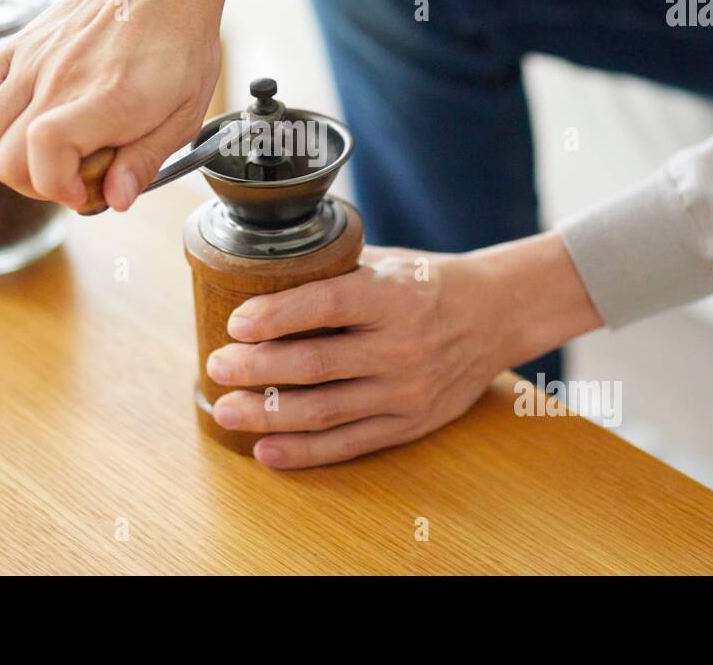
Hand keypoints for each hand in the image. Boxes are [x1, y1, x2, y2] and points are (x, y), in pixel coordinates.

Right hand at [0, 0, 257, 209]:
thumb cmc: (180, 40)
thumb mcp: (185, 112)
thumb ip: (145, 160)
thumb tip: (114, 200)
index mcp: (105, 99)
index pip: (43, 153)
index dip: (56, 187)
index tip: (84, 191)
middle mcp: (59, 79)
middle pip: (5, 158)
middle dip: (36, 184)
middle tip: (72, 176)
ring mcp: (32, 60)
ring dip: (9, 157)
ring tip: (48, 153)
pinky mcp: (19, 45)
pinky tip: (17, 122)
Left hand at [206, 232, 602, 468]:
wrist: (496, 316)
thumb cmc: (427, 283)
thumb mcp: (386, 261)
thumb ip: (332, 270)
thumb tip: (256, 273)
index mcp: (392, 295)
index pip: (325, 305)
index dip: (275, 316)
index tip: (235, 322)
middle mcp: (401, 345)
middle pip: (316, 364)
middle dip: (256, 369)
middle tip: (216, 365)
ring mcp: (406, 391)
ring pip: (324, 410)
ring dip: (267, 414)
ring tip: (226, 409)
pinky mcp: (409, 424)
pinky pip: (348, 445)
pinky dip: (303, 452)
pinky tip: (265, 450)